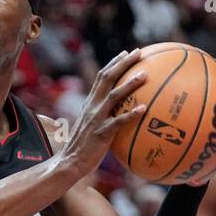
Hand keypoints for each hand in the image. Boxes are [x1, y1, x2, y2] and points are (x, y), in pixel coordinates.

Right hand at [58, 50, 147, 178]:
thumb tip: (123, 112)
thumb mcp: (92, 125)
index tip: (126, 53)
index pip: (102, 76)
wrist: (70, 162)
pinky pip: (118, 121)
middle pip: (107, 78)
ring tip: (145, 75)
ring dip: (130, 84)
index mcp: (90, 102)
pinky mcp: (102, 133)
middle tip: (138, 52)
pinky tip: (145, 109)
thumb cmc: (84, 146)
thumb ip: (104, 115)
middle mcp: (93, 106)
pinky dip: (131, 114)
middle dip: (123, 63)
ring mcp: (96, 118)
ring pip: (114, 96)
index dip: (115, 63)